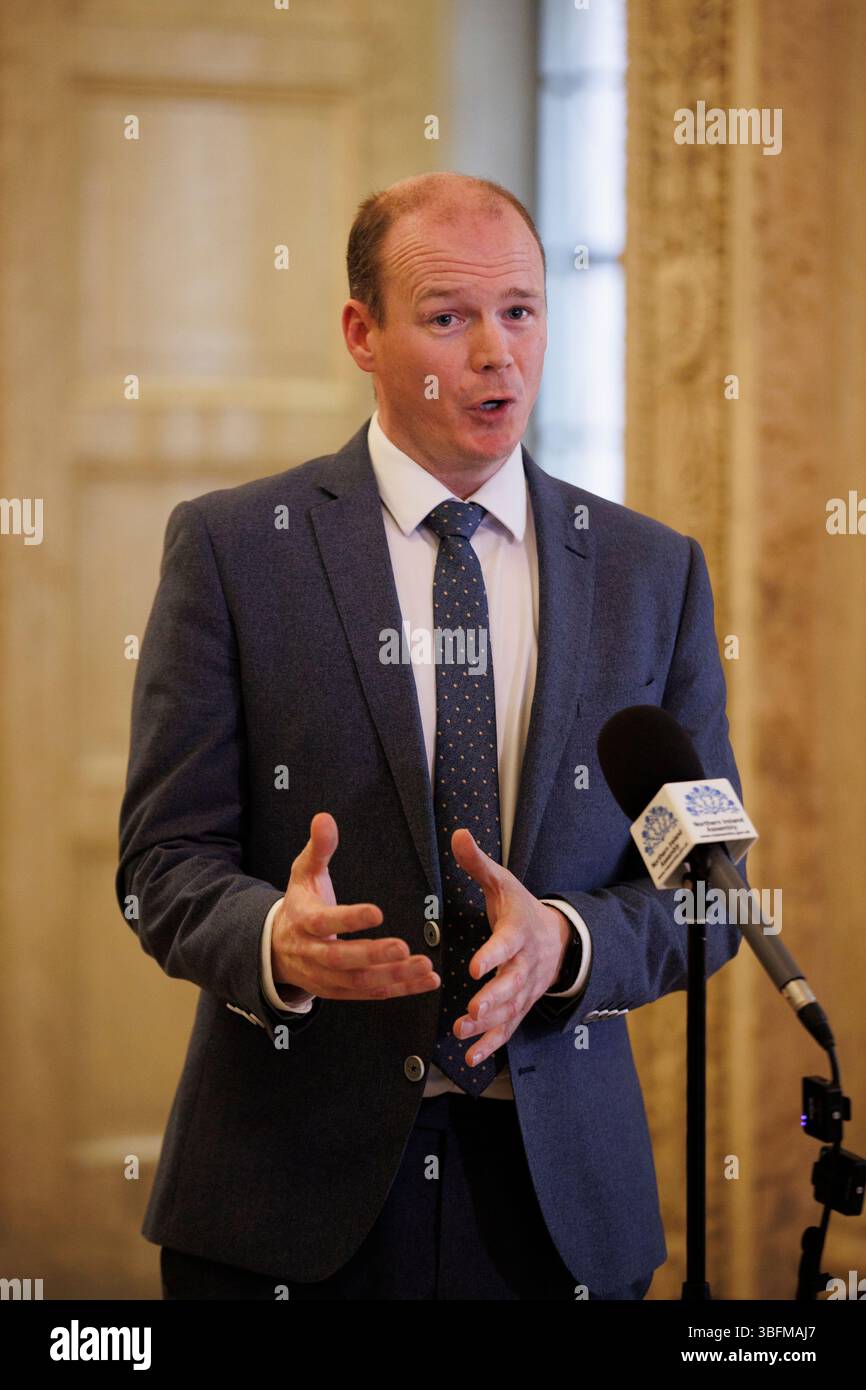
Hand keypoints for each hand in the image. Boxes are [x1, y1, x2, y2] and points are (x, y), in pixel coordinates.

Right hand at [271, 812, 440, 1000]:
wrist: (277, 948)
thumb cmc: (300, 903)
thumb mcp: (304, 872)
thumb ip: (319, 848)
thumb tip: (324, 818)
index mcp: (302, 920)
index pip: (323, 922)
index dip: (349, 919)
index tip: (377, 912)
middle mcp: (312, 953)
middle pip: (340, 959)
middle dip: (372, 955)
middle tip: (403, 947)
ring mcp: (326, 977)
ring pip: (359, 982)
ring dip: (393, 976)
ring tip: (423, 966)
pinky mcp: (340, 991)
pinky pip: (371, 994)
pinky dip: (400, 990)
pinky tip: (426, 981)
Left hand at [447, 828, 572, 1067]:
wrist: (558, 938)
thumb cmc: (521, 908)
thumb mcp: (502, 882)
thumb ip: (478, 863)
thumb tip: (457, 835)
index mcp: (517, 933)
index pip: (505, 944)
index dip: (491, 955)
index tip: (475, 967)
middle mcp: (523, 964)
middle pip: (510, 984)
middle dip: (492, 998)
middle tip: (472, 1009)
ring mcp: (524, 989)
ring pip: (508, 1010)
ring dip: (486, 1024)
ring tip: (462, 1031)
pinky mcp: (520, 1006)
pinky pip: (508, 1028)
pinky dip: (491, 1045)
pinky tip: (472, 1058)